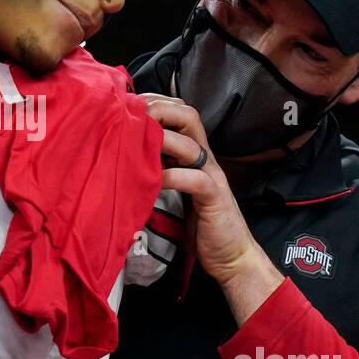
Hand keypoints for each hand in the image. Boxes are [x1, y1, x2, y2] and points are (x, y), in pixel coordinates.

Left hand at [144, 94, 283, 320]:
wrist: (231, 256)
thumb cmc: (199, 225)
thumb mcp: (176, 191)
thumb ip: (161, 171)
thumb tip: (127, 159)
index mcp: (196, 155)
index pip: (181, 113)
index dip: (157, 102)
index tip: (130, 104)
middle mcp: (206, 159)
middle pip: (189, 116)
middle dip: (159, 109)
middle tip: (133, 115)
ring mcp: (212, 176)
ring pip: (190, 143)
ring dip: (160, 137)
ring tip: (136, 140)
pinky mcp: (214, 198)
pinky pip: (194, 179)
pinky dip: (170, 176)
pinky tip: (153, 180)